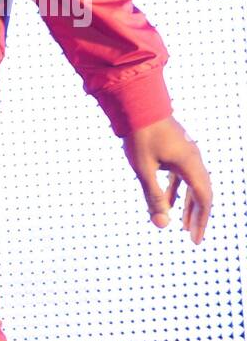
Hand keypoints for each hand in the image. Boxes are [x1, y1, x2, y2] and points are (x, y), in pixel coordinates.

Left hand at [122, 115, 211, 243]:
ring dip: (188, 204)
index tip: (195, 240)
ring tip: (183, 224)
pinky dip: (177, 189)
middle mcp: (193, 157)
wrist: (135, 100)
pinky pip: (181, 174)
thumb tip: (161, 224)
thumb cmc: (139, 134)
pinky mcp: (175, 147)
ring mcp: (185, 151)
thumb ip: (153, 196)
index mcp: (190, 163)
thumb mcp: (143, 169)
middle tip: (192, 236)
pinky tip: (169, 200)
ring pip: (191, 183)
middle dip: (197, 215)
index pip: (204, 199)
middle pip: (201, 192)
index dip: (201, 221)